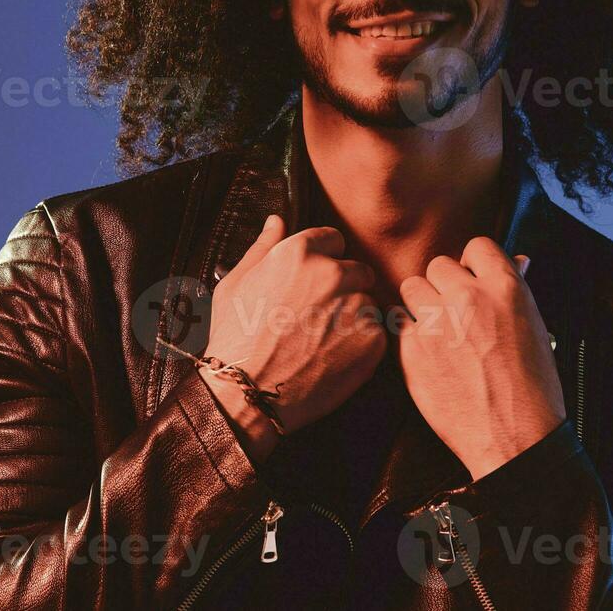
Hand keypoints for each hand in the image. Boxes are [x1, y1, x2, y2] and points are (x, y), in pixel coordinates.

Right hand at [201, 215, 386, 462]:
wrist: (247, 392)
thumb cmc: (235, 338)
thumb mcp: (235, 283)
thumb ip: (263, 247)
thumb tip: (277, 221)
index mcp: (300, 253)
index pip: (334, 240)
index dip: (324, 261)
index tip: (314, 283)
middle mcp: (332, 274)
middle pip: (357, 270)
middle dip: (344, 288)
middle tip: (319, 317)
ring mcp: (354, 306)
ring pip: (367, 303)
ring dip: (353, 318)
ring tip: (323, 342)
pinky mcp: (372, 340)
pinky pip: (377, 333)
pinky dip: (362, 346)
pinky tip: (334, 358)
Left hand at [396, 236, 565, 480]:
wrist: (515, 437)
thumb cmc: (532, 387)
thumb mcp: (534, 328)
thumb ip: (516, 289)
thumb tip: (518, 259)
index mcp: (505, 288)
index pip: (476, 246)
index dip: (473, 265)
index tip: (471, 281)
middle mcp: (468, 298)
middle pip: (438, 265)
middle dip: (444, 286)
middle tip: (455, 313)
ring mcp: (436, 323)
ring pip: (412, 287)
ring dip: (421, 304)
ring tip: (437, 329)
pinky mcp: (411, 349)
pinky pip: (397, 321)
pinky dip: (408, 333)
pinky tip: (425, 351)